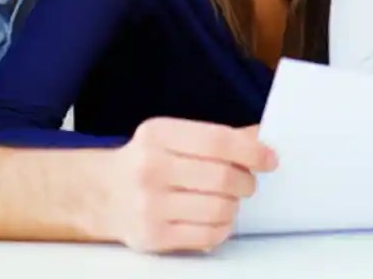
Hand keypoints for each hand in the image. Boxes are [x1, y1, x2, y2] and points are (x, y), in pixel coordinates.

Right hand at [103, 118, 276, 252]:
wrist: (102, 194)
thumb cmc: (147, 162)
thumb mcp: (173, 138)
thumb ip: (216, 138)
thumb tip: (260, 139)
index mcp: (157, 135)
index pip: (217, 140)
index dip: (251, 150)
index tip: (269, 158)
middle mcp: (150, 168)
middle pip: (222, 177)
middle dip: (247, 181)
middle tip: (248, 182)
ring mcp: (149, 205)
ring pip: (219, 208)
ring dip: (234, 205)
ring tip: (228, 199)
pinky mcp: (152, 236)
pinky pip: (208, 235)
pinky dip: (223, 228)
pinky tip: (216, 218)